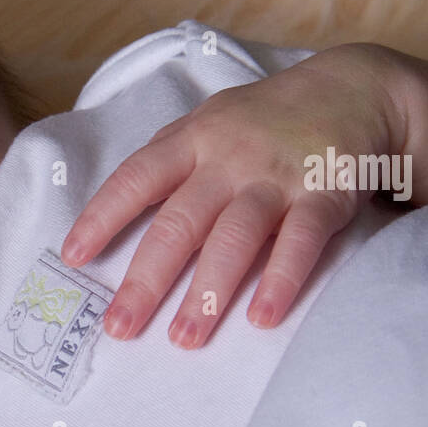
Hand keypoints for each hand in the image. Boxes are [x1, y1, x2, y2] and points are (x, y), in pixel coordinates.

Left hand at [61, 45, 394, 347]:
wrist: (354, 88)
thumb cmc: (262, 120)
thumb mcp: (208, 123)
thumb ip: (167, 164)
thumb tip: (109, 218)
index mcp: (192, 141)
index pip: (137, 178)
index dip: (103, 216)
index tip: (73, 257)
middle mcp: (229, 158)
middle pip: (179, 222)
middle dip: (146, 279)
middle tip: (120, 327)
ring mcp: (278, 176)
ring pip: (235, 236)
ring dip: (208, 292)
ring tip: (185, 338)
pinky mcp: (327, 193)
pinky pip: (301, 241)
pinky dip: (282, 279)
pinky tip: (262, 318)